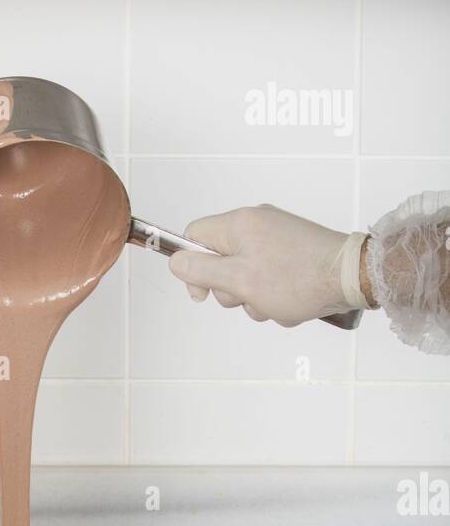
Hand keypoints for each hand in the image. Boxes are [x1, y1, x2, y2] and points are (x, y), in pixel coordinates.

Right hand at [169, 204, 354, 326]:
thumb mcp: (239, 281)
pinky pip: (267, 278)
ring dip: (253, 298)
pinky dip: (273, 295)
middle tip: (248, 296)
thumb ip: (201, 271)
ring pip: (245, 275)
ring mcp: (276, 237)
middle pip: (219, 260)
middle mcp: (256, 224)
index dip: (190, 266)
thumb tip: (176, 262)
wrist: (349, 276)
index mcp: (239, 224)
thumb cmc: (298, 278)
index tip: (202, 291)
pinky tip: (288, 300)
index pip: (194, 235)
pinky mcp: (292, 252)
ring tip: (274, 301)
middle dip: (230, 289)